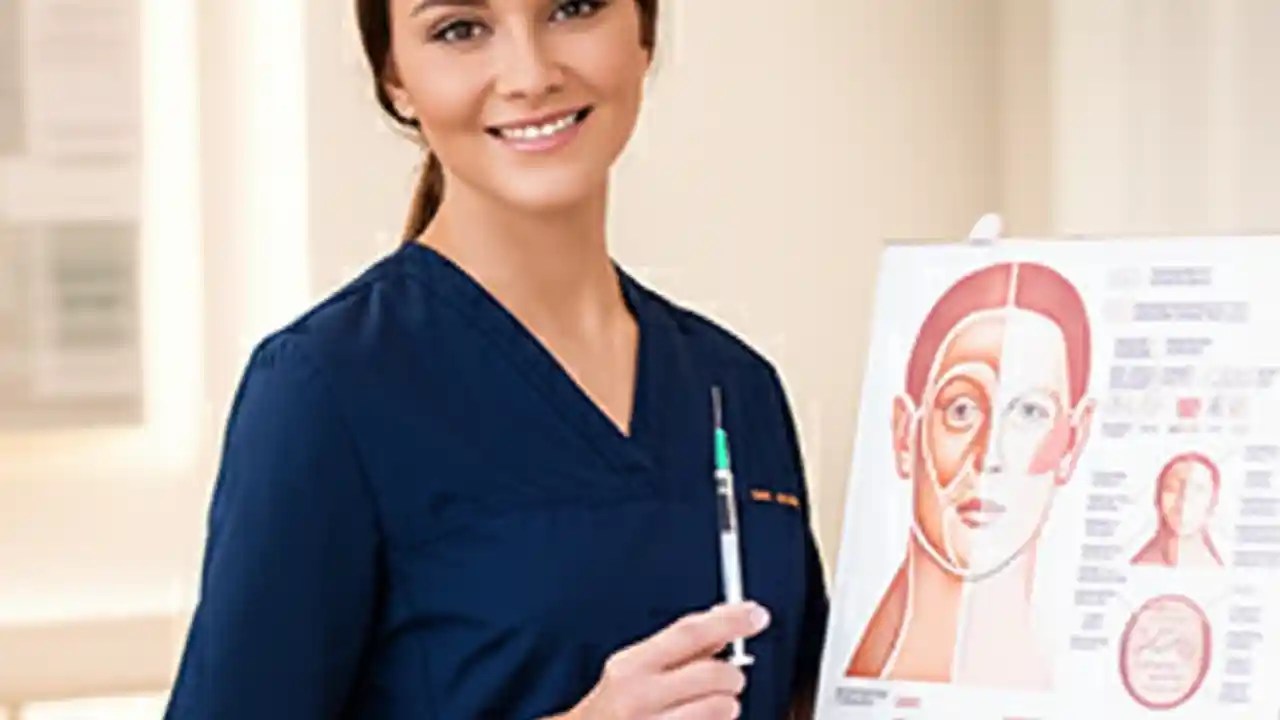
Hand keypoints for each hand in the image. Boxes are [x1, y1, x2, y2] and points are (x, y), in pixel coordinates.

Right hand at [561, 601, 770, 719]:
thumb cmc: (613, 708)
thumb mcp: (633, 669)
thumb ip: (679, 647)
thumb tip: (725, 619)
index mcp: (631, 667)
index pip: (689, 633)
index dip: (730, 621)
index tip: (756, 615)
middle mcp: (640, 698)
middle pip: (716, 674)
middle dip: (732, 674)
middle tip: (726, 677)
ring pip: (724, 708)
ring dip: (726, 705)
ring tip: (705, 706)